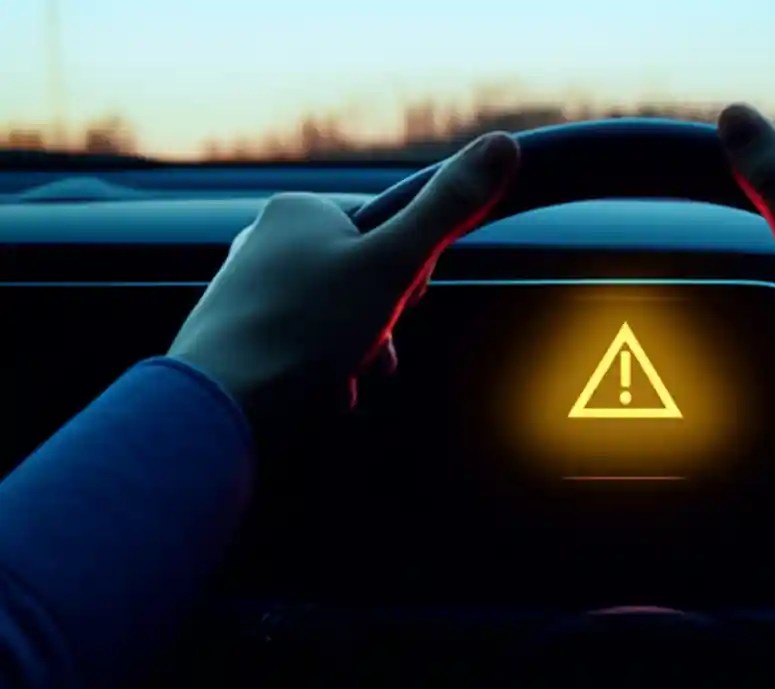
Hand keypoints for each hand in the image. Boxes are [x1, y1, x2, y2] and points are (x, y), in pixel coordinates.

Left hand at [169, 132, 518, 428]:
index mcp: (299, 211)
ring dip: (354, 356)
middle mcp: (265, 242)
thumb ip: (448, 208)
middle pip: (364, 281)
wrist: (221, 406)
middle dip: (379, 323)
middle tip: (366, 343)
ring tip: (339, 375)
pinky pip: (304, 353)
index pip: (387, 229)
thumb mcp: (393, 264)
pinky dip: (321, 376)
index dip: (407, 271)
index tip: (398, 297)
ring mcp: (249, 293)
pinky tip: (314, 393)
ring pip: (337, 323)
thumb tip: (503, 145)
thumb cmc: (304, 331)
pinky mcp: (239, 339)